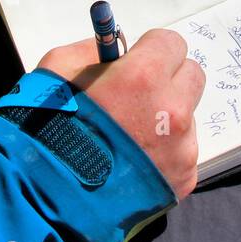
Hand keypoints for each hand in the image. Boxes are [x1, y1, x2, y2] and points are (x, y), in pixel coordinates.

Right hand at [36, 30, 204, 200]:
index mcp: (144, 76)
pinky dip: (164, 154)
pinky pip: (182, 153)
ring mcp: (182, 148)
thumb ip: (90, 53)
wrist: (48, 198)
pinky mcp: (184, 179)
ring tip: (129, 139)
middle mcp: (173, 109)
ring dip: (166, 120)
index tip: (136, 62)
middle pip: (192, 76)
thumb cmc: (49, 130)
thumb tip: (115, 52)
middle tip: (139, 95)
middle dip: (169, 79)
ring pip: (187, 118)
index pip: (171, 43)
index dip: (151, 51)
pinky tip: (133, 164)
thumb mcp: (56, 72)